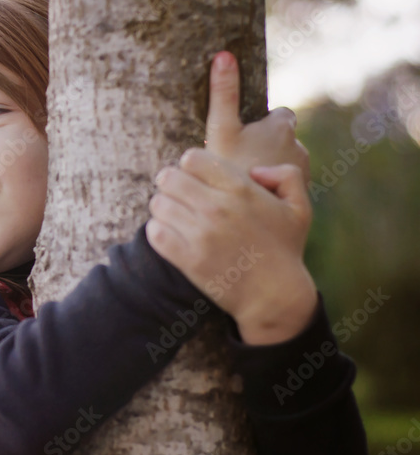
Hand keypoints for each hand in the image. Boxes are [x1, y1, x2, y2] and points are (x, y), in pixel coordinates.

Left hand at [146, 149, 318, 344]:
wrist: (275, 297)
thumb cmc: (285, 249)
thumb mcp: (299, 207)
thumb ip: (286, 175)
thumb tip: (254, 171)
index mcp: (240, 188)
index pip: (191, 158)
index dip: (189, 166)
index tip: (194, 178)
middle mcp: (218, 207)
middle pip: (168, 178)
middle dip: (171, 184)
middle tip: (179, 196)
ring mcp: (201, 234)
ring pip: (158, 204)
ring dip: (164, 208)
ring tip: (176, 217)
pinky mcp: (188, 259)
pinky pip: (154, 232)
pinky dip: (157, 231)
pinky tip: (170, 234)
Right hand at [203, 51, 309, 187]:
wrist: (244, 219)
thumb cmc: (229, 169)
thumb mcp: (220, 128)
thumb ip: (223, 92)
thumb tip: (223, 54)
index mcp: (282, 127)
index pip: (280, 115)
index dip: (263, 123)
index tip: (245, 136)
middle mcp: (300, 148)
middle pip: (284, 139)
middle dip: (267, 145)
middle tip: (241, 160)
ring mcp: (303, 174)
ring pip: (286, 162)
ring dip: (271, 166)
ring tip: (247, 179)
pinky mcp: (300, 197)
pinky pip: (287, 185)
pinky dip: (275, 187)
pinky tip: (256, 196)